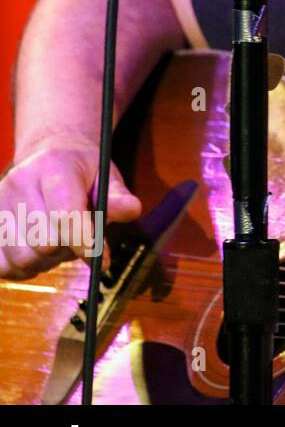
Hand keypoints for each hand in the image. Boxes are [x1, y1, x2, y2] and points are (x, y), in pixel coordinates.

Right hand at [0, 136, 140, 279]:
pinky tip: (37, 254)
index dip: (84, 242)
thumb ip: (118, 197)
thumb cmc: (84, 173)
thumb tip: (130, 211)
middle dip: (67, 250)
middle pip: (43, 242)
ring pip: (22, 258)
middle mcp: (20, 182)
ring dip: (46, 262)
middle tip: (77, 241)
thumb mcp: (107, 177)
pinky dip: (22, 269)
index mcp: (55, 167)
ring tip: (58, 244)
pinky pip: (2, 265)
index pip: (65, 215)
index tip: (96, 255)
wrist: (49, 157)